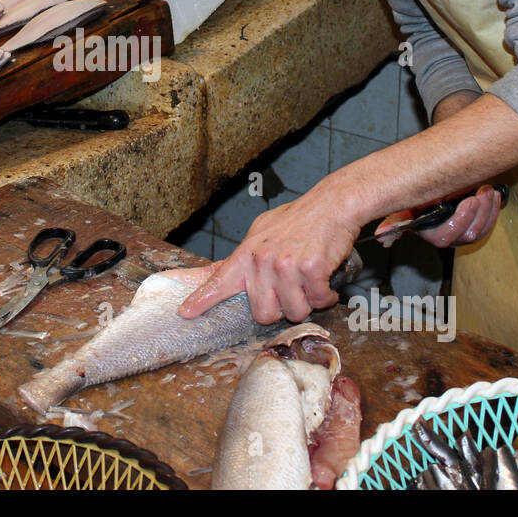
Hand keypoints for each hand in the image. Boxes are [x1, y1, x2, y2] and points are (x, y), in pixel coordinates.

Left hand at [178, 188, 360, 323]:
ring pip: (294, 311)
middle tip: (291, 290)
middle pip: (264, 313)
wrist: (332, 203)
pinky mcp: (311, 268)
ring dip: (307, 302)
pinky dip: (325, 296)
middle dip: (281, 309)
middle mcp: (262, 260)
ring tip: (309, 281)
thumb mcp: (261, 232)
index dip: (202, 300)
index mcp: (247, 252)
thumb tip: (217, 273)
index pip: (219, 280)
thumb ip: (243, 257)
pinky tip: (325, 280)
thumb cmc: (299, 219)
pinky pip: (318, 301)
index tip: (186, 312)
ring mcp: (286, 264)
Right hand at [376, 184, 501, 248]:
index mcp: (428, 230)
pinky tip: (492, 196)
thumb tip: (381, 233)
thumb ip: (397, 217)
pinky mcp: (475, 228)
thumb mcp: (409, 202)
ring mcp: (461, 234)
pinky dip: (493, 210)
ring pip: (478, 231)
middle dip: (477, 214)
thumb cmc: (422, 191)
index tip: (468, 202)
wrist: (441, 185)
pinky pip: (487, 226)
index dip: (459, 222)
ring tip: (486, 191)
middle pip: (465, 235)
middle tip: (480, 194)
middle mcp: (445, 236)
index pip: (443, 237)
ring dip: (487, 211)